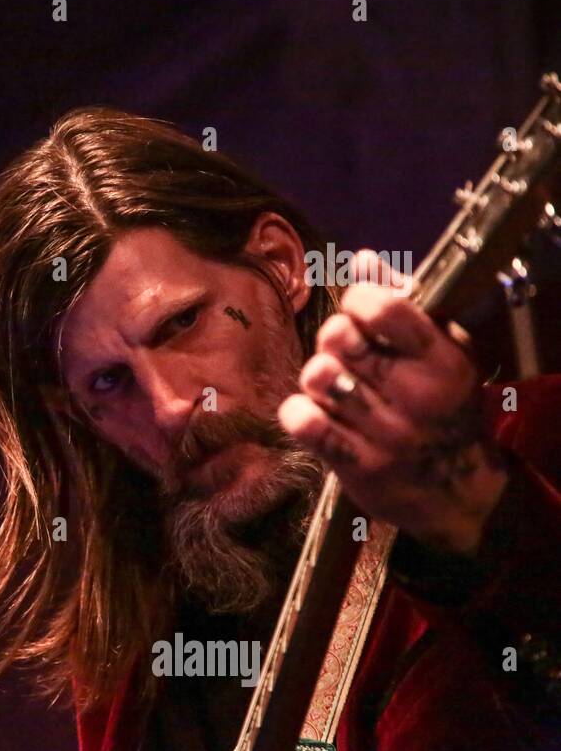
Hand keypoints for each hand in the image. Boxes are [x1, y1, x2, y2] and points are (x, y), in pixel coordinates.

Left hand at [277, 250, 508, 555]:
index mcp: (441, 360)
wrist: (454, 490)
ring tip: (333, 384)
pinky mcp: (355, 463)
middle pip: (340, 337)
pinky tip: (312, 411)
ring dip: (316, 375)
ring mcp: (385, 432)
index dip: (357, 299)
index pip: (385, 308)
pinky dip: (297, 410)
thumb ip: (403, 302)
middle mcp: (415, 395)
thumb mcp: (441, 351)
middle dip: (333, 336)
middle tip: (343, 349)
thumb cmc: (442, 406)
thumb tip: (363, 259)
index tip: (358, 310)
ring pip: (317, 376)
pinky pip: (302, 421)